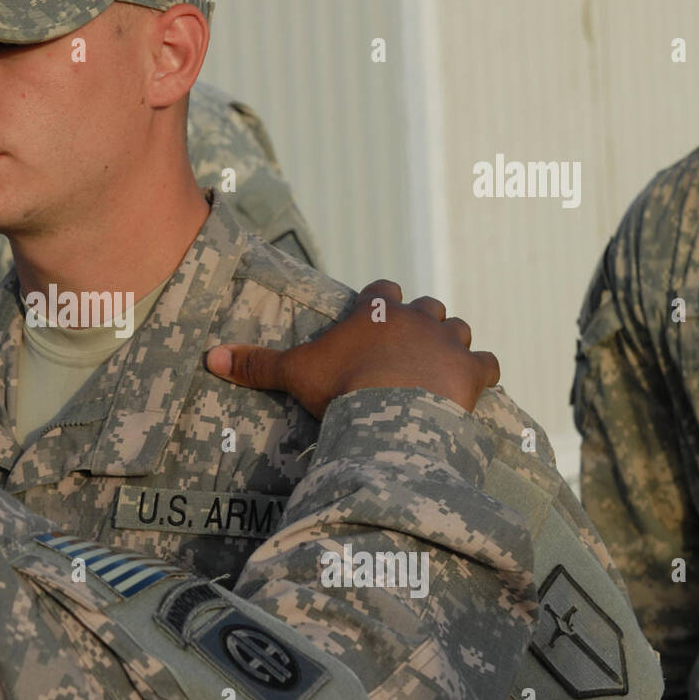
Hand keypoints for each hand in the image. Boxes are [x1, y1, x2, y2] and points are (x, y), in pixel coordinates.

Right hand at [205, 279, 499, 417]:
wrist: (391, 409)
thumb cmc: (341, 386)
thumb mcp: (295, 373)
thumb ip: (257, 363)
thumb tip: (209, 356)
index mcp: (377, 311)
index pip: (383, 290)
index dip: (380, 302)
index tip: (374, 317)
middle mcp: (417, 317)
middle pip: (427, 306)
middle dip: (420, 322)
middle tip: (406, 348)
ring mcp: (449, 341)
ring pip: (459, 329)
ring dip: (452, 343)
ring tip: (440, 365)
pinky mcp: (473, 370)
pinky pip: (489, 363)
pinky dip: (483, 373)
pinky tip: (475, 385)